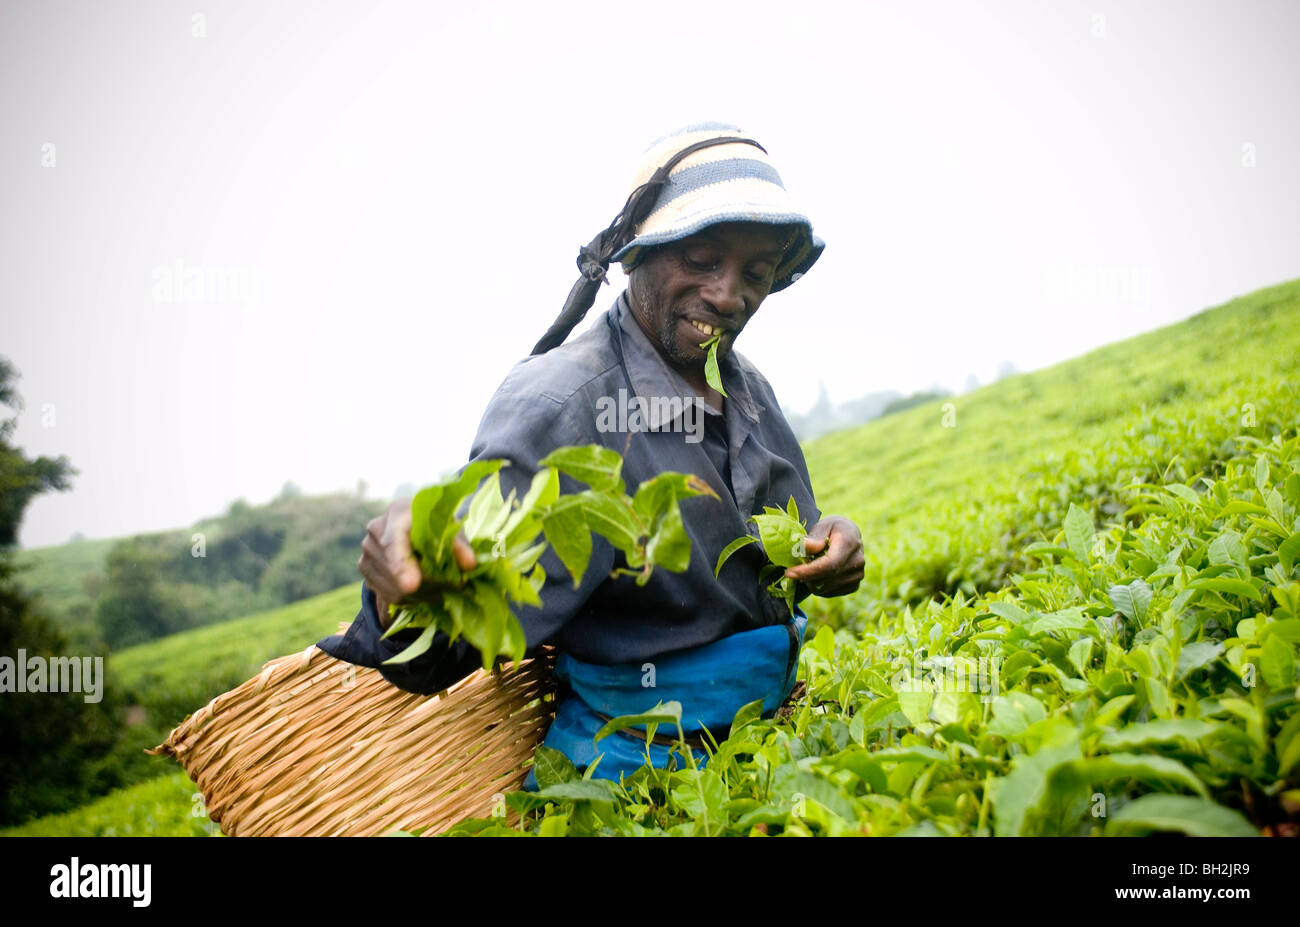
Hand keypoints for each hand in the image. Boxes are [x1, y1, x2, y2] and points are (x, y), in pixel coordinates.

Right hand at [359, 498, 476, 628]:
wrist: (411, 525)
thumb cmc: (435, 524)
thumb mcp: (451, 529)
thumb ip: (460, 544)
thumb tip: (469, 564)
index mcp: (397, 512)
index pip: (394, 541)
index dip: (401, 565)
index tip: (411, 586)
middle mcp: (376, 529)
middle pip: (396, 569)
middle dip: (427, 583)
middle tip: (454, 586)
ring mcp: (366, 550)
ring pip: (394, 587)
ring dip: (421, 593)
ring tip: (441, 585)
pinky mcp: (365, 570)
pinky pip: (389, 595)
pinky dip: (410, 598)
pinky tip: (424, 588)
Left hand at [782, 515, 864, 597]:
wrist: (850, 535)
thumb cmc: (833, 528)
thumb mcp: (823, 525)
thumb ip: (814, 537)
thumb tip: (804, 546)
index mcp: (849, 544)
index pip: (828, 565)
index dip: (807, 571)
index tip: (789, 572)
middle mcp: (857, 561)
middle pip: (825, 579)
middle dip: (804, 577)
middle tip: (792, 570)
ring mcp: (857, 575)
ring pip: (825, 588)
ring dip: (810, 582)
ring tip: (806, 569)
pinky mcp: (854, 585)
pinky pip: (830, 593)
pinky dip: (818, 587)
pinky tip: (816, 575)